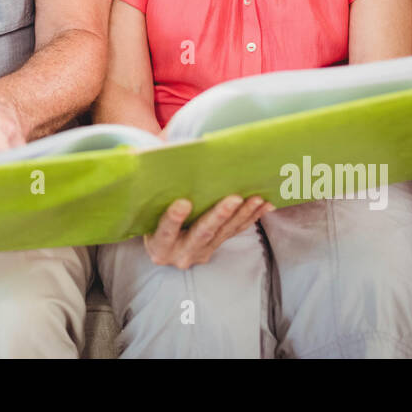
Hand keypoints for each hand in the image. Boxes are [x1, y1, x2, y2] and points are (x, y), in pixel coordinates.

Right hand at [143, 195, 271, 269]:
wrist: (160, 243)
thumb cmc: (150, 215)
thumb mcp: (147, 211)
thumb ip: (154, 191)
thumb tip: (163, 157)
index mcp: (159, 246)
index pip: (166, 232)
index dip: (174, 219)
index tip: (183, 203)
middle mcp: (180, 254)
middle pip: (202, 233)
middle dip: (219, 216)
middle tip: (234, 198)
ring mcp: (200, 253)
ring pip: (224, 233)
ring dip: (242, 214)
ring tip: (256, 198)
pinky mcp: (215, 248)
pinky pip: (234, 231)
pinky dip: (250, 217)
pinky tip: (264, 205)